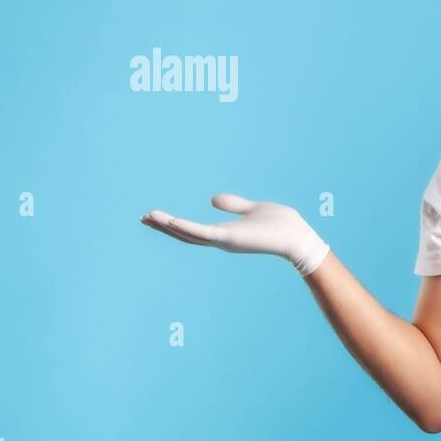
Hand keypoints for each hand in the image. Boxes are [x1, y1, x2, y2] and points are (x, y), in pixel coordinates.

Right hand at [140, 194, 330, 275]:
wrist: (298, 237)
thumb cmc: (280, 225)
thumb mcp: (252, 209)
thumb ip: (233, 205)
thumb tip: (213, 199)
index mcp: (224, 233)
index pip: (193, 230)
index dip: (173, 224)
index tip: (154, 215)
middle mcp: (220, 240)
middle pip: (185, 234)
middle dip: (163, 226)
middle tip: (142, 217)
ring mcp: (224, 241)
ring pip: (189, 234)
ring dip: (168, 226)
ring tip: (147, 216)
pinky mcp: (229, 239)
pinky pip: (202, 233)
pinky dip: (184, 227)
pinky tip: (169, 219)